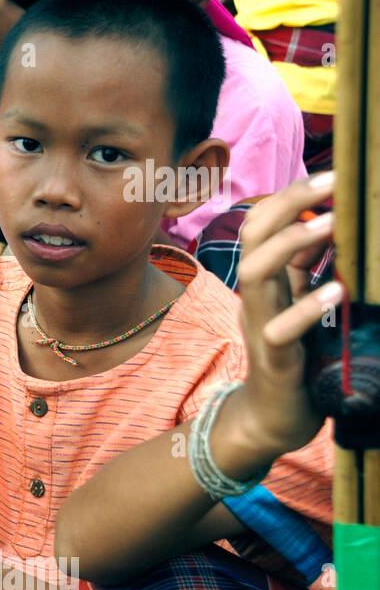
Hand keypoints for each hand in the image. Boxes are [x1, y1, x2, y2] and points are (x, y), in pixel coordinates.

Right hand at [223, 173, 340, 459]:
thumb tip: (329, 223)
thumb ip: (308, 267)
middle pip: (253, 236)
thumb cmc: (294, 356)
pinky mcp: (275, 359)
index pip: (262, 223)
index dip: (291, 195)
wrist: (273, 416)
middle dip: (288, 203)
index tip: (334, 173)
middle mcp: (257, 297)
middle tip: (331, 181)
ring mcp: (261, 326)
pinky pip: (283, 329)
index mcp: (264, 281)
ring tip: (329, 226)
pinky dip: (307, 308)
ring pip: (255, 274)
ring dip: (291, 245)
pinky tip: (337, 292)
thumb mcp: (300, 301)